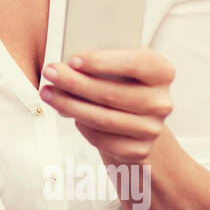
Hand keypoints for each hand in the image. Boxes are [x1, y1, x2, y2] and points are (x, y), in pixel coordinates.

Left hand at [38, 47, 175, 165]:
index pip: (135, 63)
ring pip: (103, 118)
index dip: (102, 62)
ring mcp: (153, 128)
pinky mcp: (140, 150)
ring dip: (69, 105)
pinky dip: (82, 126)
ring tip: (48, 93)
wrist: (134, 118)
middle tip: (50, 73)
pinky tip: (68, 113)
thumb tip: (67, 66)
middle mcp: (161, 101)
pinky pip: (102, 139)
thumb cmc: (120, 82)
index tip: (73, 59)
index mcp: (161, 71)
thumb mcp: (116, 64)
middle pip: (112, 93)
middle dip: (75, 83)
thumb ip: (100, 60)